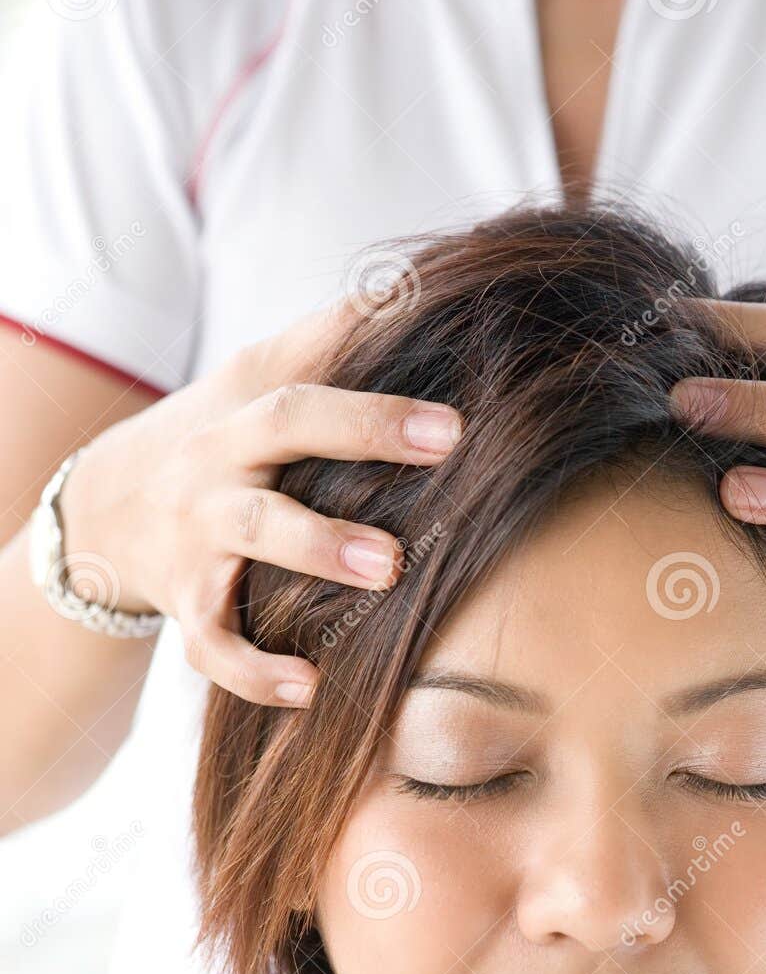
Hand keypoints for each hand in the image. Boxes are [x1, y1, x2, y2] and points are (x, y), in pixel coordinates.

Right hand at [59, 299, 461, 705]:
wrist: (104, 510)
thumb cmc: (219, 440)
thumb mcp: (254, 381)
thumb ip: (328, 341)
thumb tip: (417, 285)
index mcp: (241, 417)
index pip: (304, 392)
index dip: (375, 405)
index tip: (454, 422)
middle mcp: (216, 471)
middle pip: (277, 444)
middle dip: (355, 446)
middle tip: (444, 455)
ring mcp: (197, 542)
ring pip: (248, 544)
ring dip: (316, 554)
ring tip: (386, 571)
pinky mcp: (187, 609)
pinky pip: (213, 648)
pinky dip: (256, 673)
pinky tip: (311, 687)